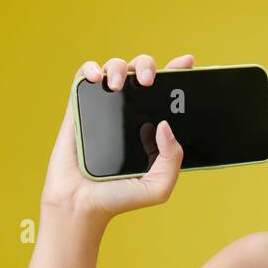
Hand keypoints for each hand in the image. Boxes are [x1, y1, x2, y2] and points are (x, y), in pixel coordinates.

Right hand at [40, 53, 194, 224]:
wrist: (80, 205)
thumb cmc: (119, 197)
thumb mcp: (158, 186)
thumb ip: (172, 159)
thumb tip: (165, 125)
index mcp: (152, 126)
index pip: (168, 92)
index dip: (178, 73)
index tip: (187, 62)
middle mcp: (130, 112)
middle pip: (141, 73)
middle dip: (148, 66)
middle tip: (149, 81)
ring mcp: (104, 108)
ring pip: (115, 69)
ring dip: (119, 67)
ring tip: (118, 85)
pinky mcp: (80, 108)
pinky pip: (85, 76)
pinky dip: (91, 69)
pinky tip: (98, 79)